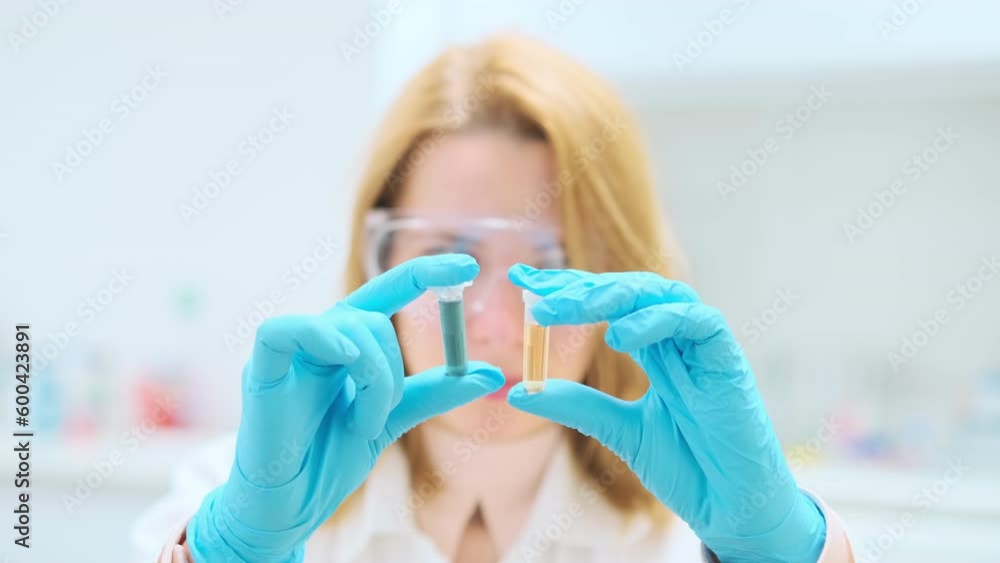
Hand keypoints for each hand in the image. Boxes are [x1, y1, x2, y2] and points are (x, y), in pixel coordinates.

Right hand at [187, 254, 503, 561]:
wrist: (290, 509)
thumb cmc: (329, 460)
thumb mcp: (392, 421)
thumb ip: (434, 394)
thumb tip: (491, 375)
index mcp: (348, 346)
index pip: (387, 293)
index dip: (423, 274)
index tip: (466, 266)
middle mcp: (320, 343)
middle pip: (372, 318)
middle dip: (392, 366)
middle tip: (384, 414)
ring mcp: (290, 356)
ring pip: (343, 325)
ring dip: (370, 374)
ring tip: (363, 423)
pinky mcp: (263, 374)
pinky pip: (281, 331)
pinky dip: (318, 337)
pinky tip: (344, 358)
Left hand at [507, 265, 825, 562]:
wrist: (730, 508)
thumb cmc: (688, 467)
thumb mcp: (620, 431)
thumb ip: (578, 406)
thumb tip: (522, 392)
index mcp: (654, 351)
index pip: (609, 304)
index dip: (569, 289)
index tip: (522, 281)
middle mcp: (678, 341)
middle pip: (630, 292)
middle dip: (583, 288)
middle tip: (539, 294)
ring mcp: (704, 347)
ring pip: (662, 294)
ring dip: (613, 296)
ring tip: (571, 305)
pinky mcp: (728, 361)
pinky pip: (698, 322)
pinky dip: (658, 321)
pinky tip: (620, 337)